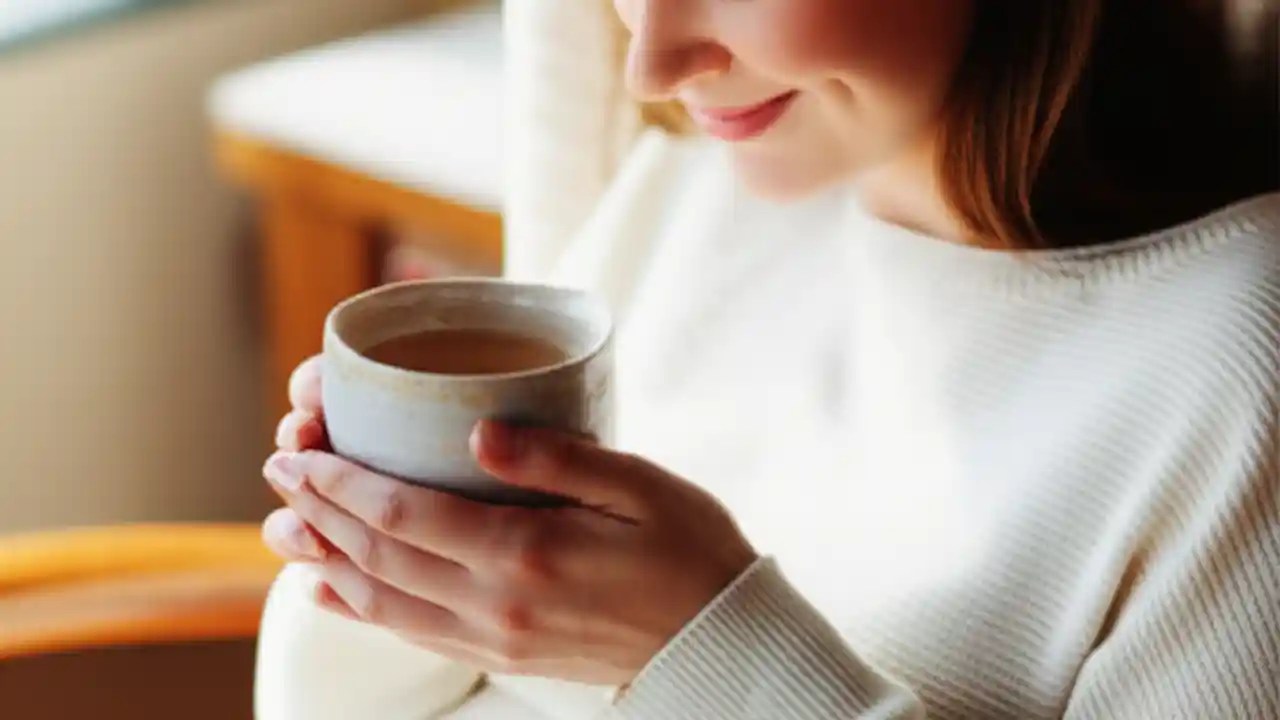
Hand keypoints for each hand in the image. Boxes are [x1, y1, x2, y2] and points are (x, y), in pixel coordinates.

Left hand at [262, 356, 758, 685]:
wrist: (718, 636)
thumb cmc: (688, 547)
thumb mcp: (638, 485)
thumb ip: (557, 458)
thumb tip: (477, 429)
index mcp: (528, 552)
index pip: (406, 517)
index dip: (342, 484)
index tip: (301, 452)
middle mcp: (499, 603)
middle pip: (380, 558)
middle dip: (320, 513)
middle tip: (278, 474)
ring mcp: (498, 636)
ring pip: (386, 601)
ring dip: (326, 563)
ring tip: (281, 532)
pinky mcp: (504, 652)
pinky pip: (414, 634)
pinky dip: (363, 611)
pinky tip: (332, 592)